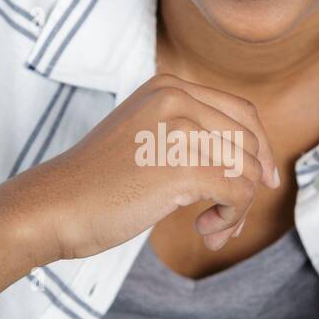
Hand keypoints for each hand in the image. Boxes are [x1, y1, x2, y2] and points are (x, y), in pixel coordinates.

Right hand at [27, 73, 279, 260]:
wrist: (55, 206)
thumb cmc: (98, 184)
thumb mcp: (147, 138)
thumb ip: (192, 136)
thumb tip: (257, 165)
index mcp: (168, 87)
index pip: (241, 112)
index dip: (259, 150)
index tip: (263, 181)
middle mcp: (177, 97)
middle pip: (249, 143)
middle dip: (248, 186)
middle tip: (225, 222)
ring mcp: (180, 129)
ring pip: (246, 171)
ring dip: (236, 210)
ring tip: (210, 230)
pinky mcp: (183, 165)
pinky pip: (238, 192)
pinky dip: (230, 218)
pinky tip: (204, 231)